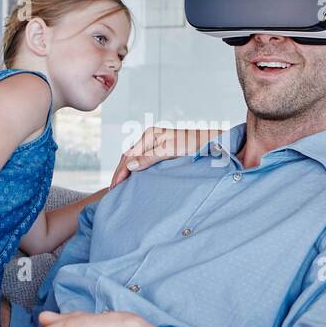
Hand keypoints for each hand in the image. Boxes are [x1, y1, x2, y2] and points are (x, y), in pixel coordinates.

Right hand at [109, 126, 224, 187]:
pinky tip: (134, 179)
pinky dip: (136, 170)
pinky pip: (142, 161)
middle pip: (128, 156)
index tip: (115, 186)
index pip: (128, 155)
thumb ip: (149, 158)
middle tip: (114, 190)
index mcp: (150, 135)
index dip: (120, 171)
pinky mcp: (161, 151)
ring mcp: (155, 144)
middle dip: (120, 172)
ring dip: (126, 172)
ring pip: (134, 159)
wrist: (211, 143)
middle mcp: (150, 138)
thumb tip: (129, 166)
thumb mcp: (170, 151)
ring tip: (120, 187)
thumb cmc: (194, 144)